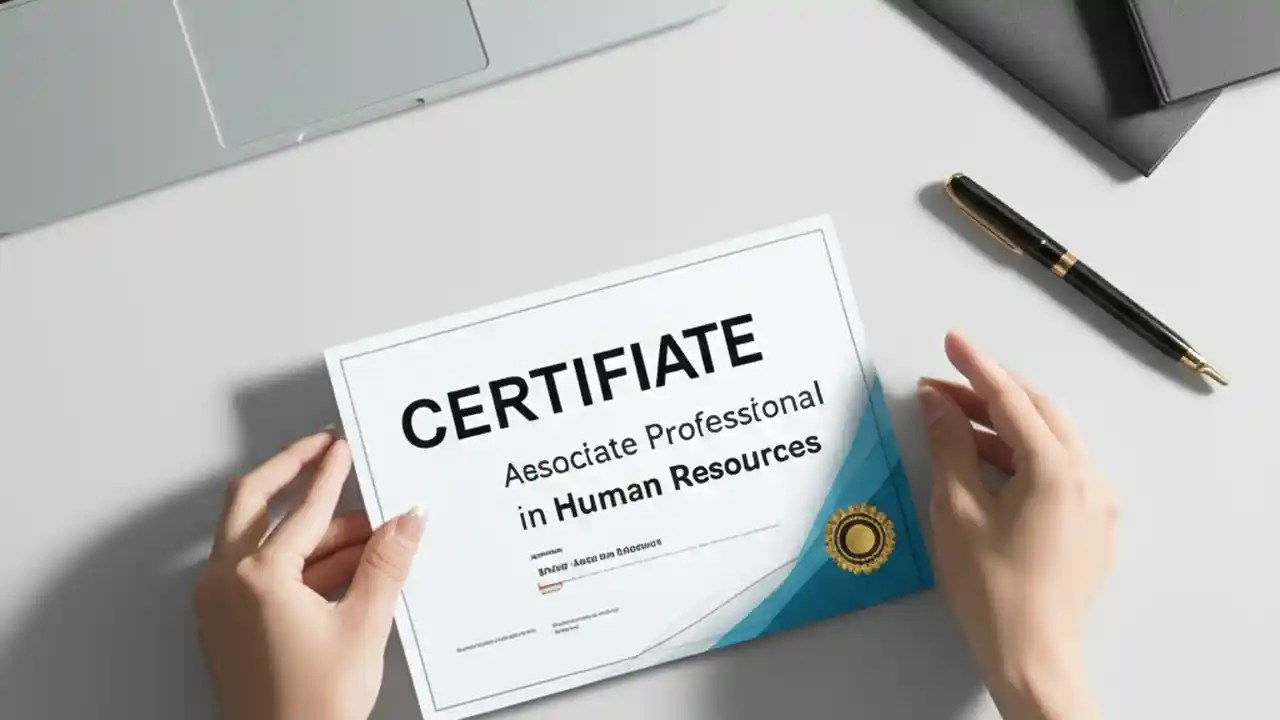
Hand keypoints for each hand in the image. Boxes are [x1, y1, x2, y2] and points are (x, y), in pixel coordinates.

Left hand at [194, 431, 424, 719]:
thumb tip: (406, 521)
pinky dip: (292, 557)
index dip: (329, 473)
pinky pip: (254, 569)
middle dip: (289, 470)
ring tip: (360, 527)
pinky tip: (337, 564)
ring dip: (302, 524)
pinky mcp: (224, 622)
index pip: (302, 507)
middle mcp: (226, 582)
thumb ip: (386, 564)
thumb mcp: (362, 626)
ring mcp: (219, 602)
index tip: (341, 447)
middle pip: (251, 500)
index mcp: (258, 577)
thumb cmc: (311, 708)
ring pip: (254, 536)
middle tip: (320, 448)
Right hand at [919, 333, 1117, 719]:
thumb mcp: (956, 510)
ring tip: (954, 424)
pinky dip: (1021, 457)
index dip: (976, 367)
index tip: (952, 342)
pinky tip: (987, 463)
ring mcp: (1096, 503)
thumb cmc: (993, 592)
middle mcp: (1088, 478)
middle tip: (943, 385)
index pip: (1012, 399)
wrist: (1032, 656)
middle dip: (989, 393)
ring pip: (1049, 442)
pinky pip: (1058, 471)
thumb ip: (949, 447)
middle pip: (1037, 413)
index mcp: (1058, 469)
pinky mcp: (1091, 526)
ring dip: (1003, 427)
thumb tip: (939, 405)